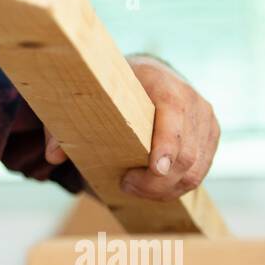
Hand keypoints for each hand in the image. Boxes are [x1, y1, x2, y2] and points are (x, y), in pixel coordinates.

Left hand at [43, 56, 219, 200]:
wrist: (149, 75)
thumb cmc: (115, 89)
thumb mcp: (89, 95)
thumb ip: (67, 122)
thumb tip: (53, 155)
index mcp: (163, 83)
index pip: (173, 114)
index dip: (166, 143)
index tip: (153, 168)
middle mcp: (192, 100)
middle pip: (186, 153)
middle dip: (155, 180)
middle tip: (125, 184)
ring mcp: (206, 120)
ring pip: (195, 169)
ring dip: (164, 188)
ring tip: (134, 187)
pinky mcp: (211, 137)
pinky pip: (200, 173)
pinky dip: (176, 187)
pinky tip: (151, 188)